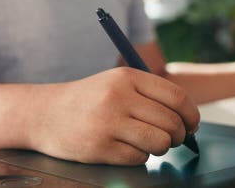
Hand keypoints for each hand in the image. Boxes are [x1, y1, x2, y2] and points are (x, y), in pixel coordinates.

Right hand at [33, 67, 199, 165]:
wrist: (43, 113)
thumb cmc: (86, 100)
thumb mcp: (115, 84)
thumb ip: (148, 94)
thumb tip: (188, 118)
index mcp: (126, 77)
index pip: (176, 97)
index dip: (191, 115)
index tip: (192, 124)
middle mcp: (119, 97)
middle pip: (171, 122)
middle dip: (179, 136)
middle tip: (172, 138)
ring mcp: (109, 123)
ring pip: (160, 143)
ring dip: (160, 148)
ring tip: (147, 143)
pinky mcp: (100, 147)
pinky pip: (139, 158)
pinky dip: (138, 157)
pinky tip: (124, 148)